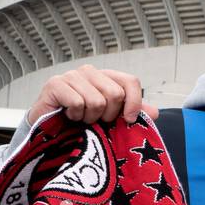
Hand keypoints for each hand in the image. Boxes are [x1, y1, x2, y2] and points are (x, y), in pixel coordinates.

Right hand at [27, 64, 156, 125]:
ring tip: (80, 118)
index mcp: (105, 77)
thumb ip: (132, 114)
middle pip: (115, 94)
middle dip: (107, 115)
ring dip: (89, 118)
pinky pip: (77, 103)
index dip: (134, 102)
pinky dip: (74, 116)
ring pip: (96, 101)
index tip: (129, 120)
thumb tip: (155, 112)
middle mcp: (89, 72)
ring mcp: (71, 75)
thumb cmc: (80, 124)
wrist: (49, 132)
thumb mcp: (110, 120)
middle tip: (95, 120)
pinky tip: (68, 116)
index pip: (131, 81)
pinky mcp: (55, 84)